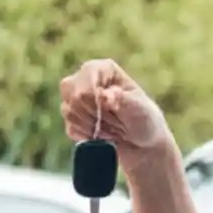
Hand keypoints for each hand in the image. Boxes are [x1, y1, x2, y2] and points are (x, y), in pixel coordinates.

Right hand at [59, 59, 175, 172]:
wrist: (141, 143)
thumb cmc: (144, 119)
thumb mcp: (139, 109)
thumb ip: (123, 100)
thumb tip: (106, 95)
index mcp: (102, 69)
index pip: (85, 78)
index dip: (94, 98)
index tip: (111, 110)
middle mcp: (85, 79)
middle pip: (73, 95)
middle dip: (92, 114)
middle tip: (114, 122)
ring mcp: (75, 98)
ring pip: (68, 112)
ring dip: (91, 126)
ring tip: (111, 129)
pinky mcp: (72, 117)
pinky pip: (70, 128)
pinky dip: (86, 136)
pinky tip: (101, 136)